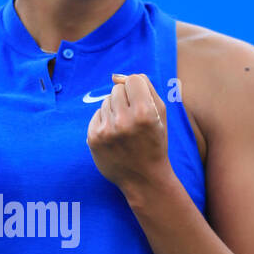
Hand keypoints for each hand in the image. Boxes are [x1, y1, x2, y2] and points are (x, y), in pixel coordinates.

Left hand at [86, 73, 169, 191]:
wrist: (144, 178)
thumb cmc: (155, 142)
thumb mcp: (160, 113)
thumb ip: (144, 86)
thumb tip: (115, 76)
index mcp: (145, 113)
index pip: (133, 80)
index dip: (138, 91)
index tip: (142, 105)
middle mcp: (123, 121)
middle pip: (117, 89)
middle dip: (126, 101)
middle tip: (134, 121)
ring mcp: (106, 131)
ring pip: (105, 101)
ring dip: (115, 111)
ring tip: (125, 130)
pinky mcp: (93, 139)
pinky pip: (96, 114)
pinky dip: (105, 122)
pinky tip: (115, 136)